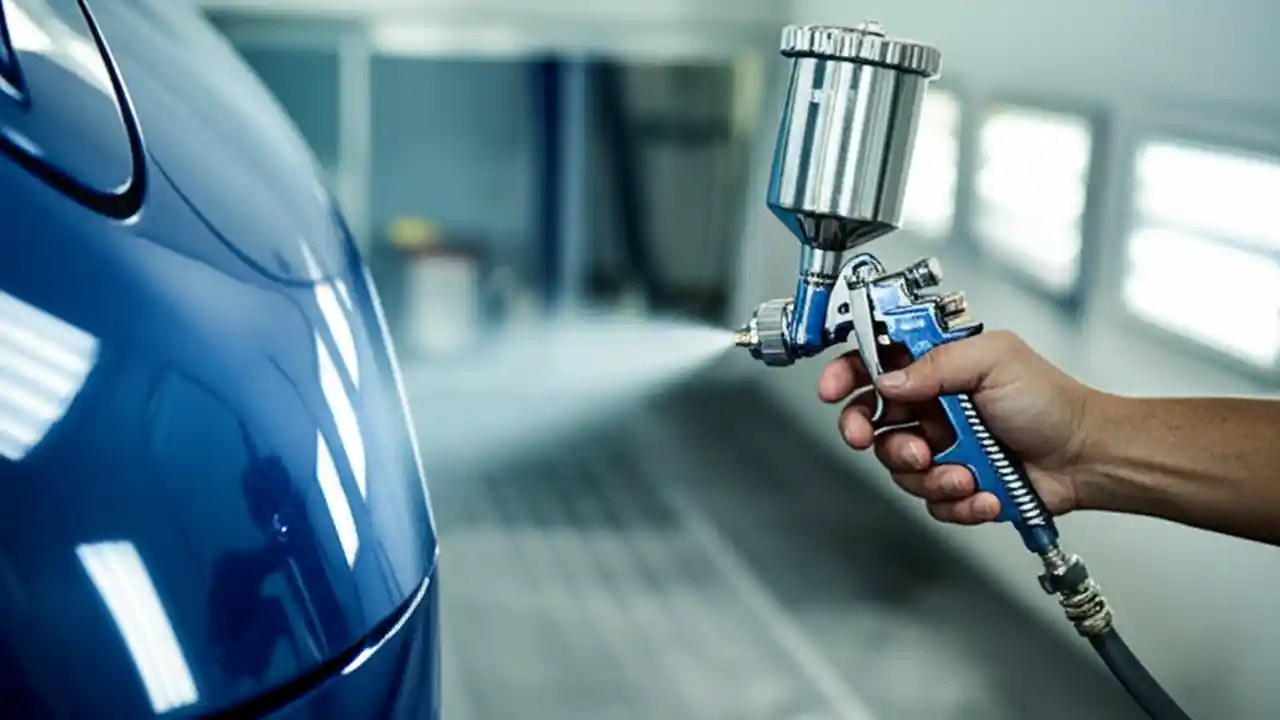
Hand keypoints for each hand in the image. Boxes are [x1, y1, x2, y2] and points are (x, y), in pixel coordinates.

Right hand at [817, 330, 1097, 525]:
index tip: (833, 389)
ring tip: (965, 472)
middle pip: (869, 420)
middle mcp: (930, 407)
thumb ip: (935, 364)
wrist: (1084, 457)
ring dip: (930, 474)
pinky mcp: (951, 484)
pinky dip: (957, 501)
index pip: (873, 364)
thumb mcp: (994, 360)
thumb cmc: (1050, 402)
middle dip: (869, 434)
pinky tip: (984, 492)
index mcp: (935, 368)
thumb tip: (888, 381)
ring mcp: (939, 447)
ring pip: (896, 466)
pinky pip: (928, 500)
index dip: (845, 374)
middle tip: (887, 442)